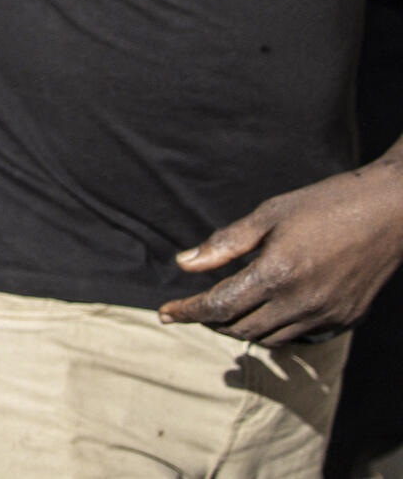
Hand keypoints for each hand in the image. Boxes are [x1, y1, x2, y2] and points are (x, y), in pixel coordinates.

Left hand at [162, 159, 402, 343]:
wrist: (391, 212)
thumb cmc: (325, 204)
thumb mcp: (268, 214)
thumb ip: (225, 243)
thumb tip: (184, 264)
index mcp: (277, 275)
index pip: (218, 307)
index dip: (187, 312)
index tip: (164, 314)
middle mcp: (301, 303)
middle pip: (240, 329)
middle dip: (210, 322)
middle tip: (193, 310)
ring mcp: (326, 316)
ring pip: (270, 339)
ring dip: (241, 329)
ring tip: (224, 312)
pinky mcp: (346, 319)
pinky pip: (299, 337)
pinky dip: (274, 331)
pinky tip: (265, 313)